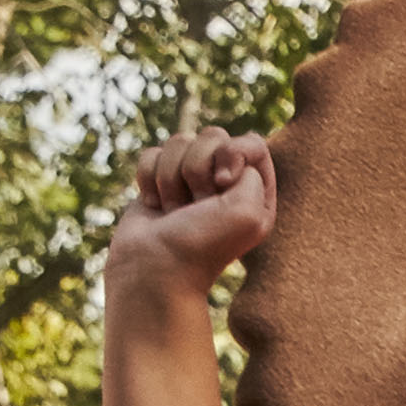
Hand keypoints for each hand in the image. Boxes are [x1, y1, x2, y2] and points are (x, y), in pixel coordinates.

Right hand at [95, 127, 276, 304]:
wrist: (153, 269)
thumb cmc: (201, 244)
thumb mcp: (248, 212)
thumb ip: (252, 168)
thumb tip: (227, 149)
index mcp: (256, 193)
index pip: (251, 143)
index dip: (232, 154)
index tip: (222, 182)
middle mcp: (226, 185)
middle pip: (213, 136)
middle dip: (198, 168)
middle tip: (197, 204)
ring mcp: (191, 182)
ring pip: (179, 142)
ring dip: (172, 177)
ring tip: (175, 211)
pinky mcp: (159, 182)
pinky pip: (152, 153)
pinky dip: (149, 179)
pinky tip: (156, 207)